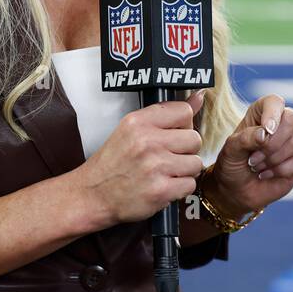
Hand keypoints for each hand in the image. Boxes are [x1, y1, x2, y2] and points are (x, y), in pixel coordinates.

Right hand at [75, 90, 206, 225]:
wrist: (93, 195)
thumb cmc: (113, 162)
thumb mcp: (132, 129)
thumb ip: (167, 113)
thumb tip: (200, 97)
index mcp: (139, 122)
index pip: (184, 112)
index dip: (184, 125)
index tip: (173, 134)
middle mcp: (147, 141)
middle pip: (195, 139)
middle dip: (186, 150)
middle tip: (169, 156)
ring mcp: (154, 167)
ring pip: (196, 163)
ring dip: (185, 170)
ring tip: (166, 172)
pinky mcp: (160, 191)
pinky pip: (190, 185)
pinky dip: (180, 188)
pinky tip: (164, 185)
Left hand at [205, 94, 292, 215]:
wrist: (236, 190)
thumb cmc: (232, 165)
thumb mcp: (230, 150)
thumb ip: (245, 138)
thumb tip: (265, 133)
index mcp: (261, 113)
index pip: (275, 102)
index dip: (272, 114)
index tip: (265, 130)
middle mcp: (280, 124)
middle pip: (292, 119)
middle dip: (273, 142)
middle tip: (254, 157)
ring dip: (273, 159)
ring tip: (257, 167)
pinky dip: (283, 169)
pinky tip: (269, 174)